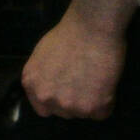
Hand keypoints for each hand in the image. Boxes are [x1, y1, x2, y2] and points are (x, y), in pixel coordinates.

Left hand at [22, 3, 129, 119]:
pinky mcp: (93, 107)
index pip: (44, 108)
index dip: (58, 99)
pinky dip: (107, 100)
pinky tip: (106, 81)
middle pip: (64, 112)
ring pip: (84, 113)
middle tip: (85, 79)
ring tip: (96, 76)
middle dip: (74, 100)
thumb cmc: (68, 33)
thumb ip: (43, 75)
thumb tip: (51, 84)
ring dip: (91, 100)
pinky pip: (103, 112)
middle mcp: (47, 98)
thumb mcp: (42, 53)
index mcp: (32, 84)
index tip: (68, 89)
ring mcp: (70, 106)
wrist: (91, 26)